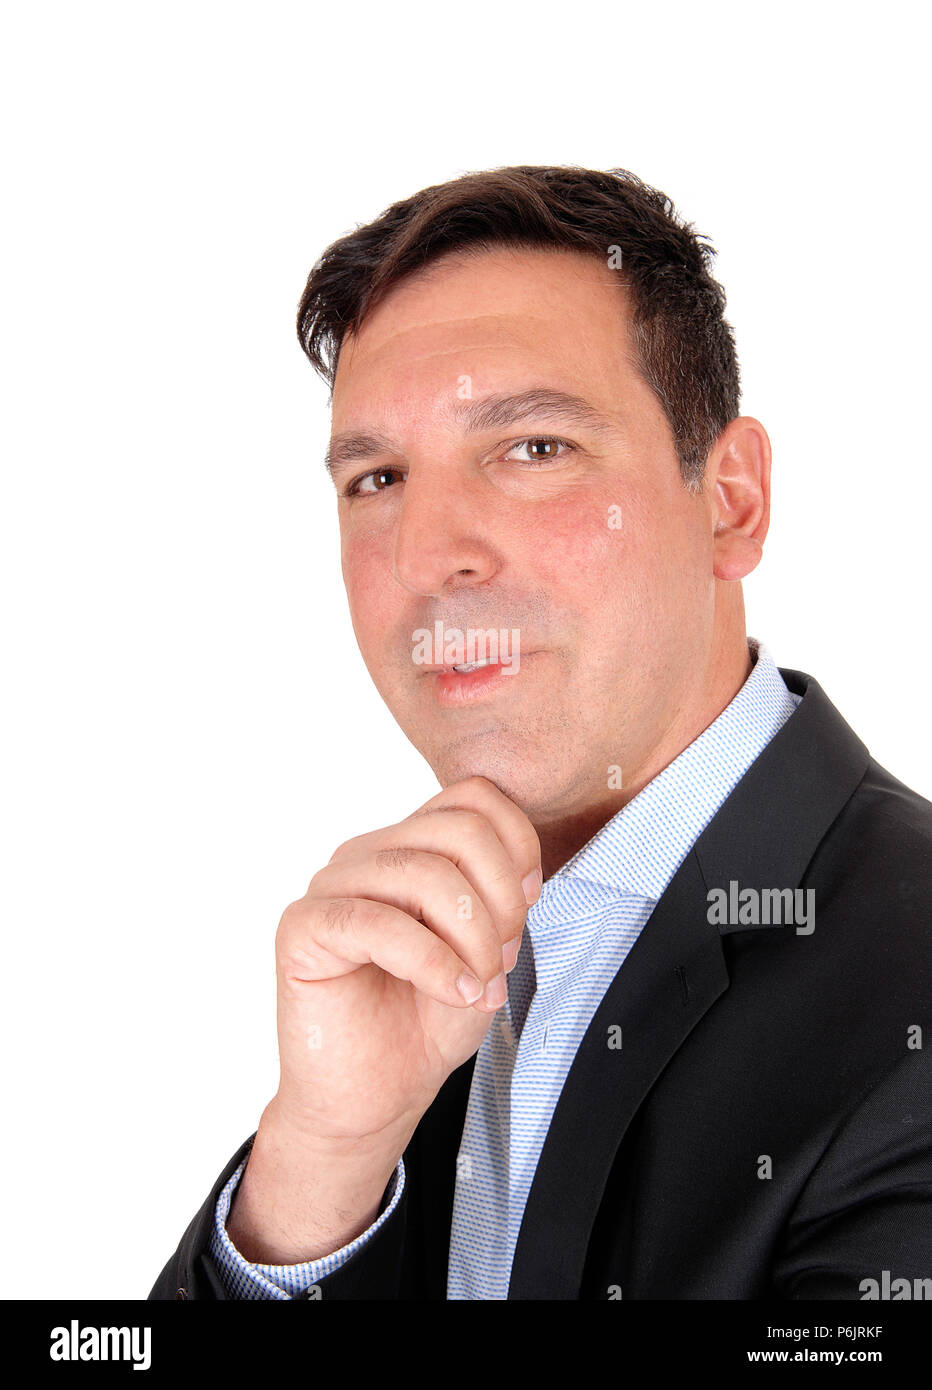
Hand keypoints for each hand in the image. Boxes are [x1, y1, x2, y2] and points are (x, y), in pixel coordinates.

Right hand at [270, 775, 541, 1149]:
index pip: (473, 798)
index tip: (528, 905)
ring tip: (478, 985)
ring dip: (472, 939)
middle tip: (502, 958)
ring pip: (425, 873)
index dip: (517, 846)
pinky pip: (378, 923)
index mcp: (411, 847)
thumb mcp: (485, 950)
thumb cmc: (423, 1023)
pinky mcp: (303, 927)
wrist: (373, 1096)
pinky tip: (453, 992)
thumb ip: (500, 899)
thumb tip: (520, 871)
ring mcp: (332, 885)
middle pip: (458, 830)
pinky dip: (432, 961)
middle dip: (500, 899)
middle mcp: (369, 854)